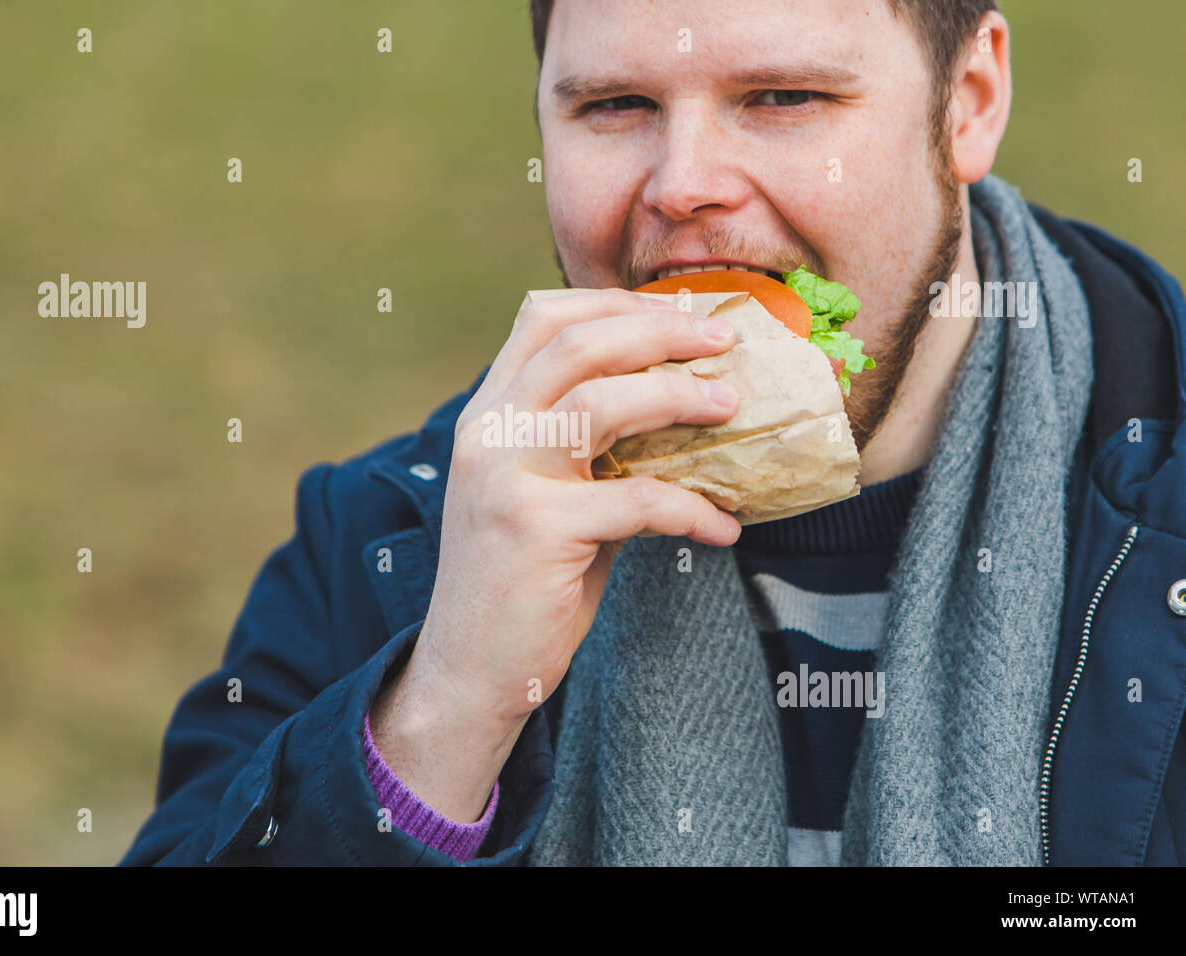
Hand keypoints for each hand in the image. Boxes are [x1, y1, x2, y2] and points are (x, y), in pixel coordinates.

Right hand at [370, 289, 741, 822]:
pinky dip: (691, 508)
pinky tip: (723, 527)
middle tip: (723, 338)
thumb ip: (593, 448)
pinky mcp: (535, 528)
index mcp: (488, 414)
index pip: (544, 319)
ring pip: (600, 400)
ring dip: (677, 395)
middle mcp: (487, 431)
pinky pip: (636, 499)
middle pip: (578, 343)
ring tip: (730, 406)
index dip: (616, 303)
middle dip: (660, 331)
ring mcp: (504, 476)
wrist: (470, 670)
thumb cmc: (521, 581)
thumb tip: (684, 410)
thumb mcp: (546, 494)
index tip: (679, 313)